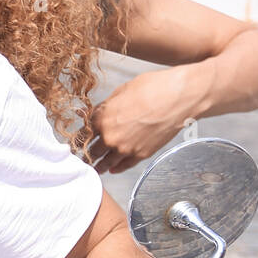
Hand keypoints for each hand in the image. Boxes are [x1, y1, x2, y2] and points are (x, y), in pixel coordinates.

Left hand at [86, 67, 203, 173]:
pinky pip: (124, 166)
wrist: (179, 97)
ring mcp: (126, 148)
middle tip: (82, 156)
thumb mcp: (122, 91)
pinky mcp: (141, 155)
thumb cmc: (153, 88)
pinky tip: (112, 170)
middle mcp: (111, 137)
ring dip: (98, 166)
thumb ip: (108, 106)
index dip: (80, 136)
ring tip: (93, 169)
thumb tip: (101, 112)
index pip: (84, 132)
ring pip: (106, 162)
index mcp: (102, 119)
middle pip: (92, 150)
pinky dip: (116, 168)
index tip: (78, 141)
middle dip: (87, 153)